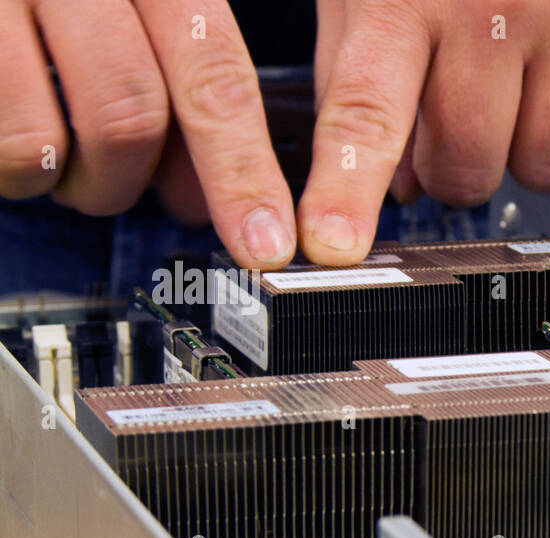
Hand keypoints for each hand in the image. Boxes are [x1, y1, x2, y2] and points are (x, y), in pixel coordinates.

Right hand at [0, 0, 295, 268]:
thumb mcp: (129, 14)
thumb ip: (177, 88)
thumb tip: (208, 197)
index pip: (214, 79)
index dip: (242, 174)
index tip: (263, 243)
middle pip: (130, 113)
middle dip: (126, 180)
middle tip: (109, 185)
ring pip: (41, 139)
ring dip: (56, 178)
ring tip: (49, 155)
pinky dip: (6, 168)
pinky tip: (7, 137)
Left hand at [302, 0, 549, 264]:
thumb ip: (365, 69)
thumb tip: (393, 184)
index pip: (366, 110)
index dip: (347, 188)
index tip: (333, 246)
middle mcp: (490, 4)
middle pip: (470, 165)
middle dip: (463, 166)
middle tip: (469, 121)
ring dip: (535, 153)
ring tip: (530, 91)